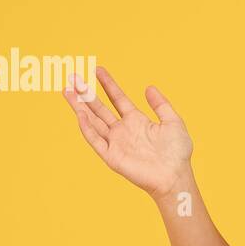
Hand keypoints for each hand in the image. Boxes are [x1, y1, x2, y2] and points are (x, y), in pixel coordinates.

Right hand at [62, 66, 193, 200]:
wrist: (175, 176)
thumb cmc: (177, 153)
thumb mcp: (173, 122)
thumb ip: (160, 104)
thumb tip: (149, 87)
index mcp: (136, 121)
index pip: (117, 98)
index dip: (108, 84)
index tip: (98, 69)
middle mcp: (123, 130)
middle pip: (99, 108)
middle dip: (86, 93)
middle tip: (73, 76)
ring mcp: (115, 143)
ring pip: (92, 121)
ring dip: (79, 106)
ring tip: (67, 90)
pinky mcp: (111, 157)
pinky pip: (95, 140)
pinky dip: (87, 128)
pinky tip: (80, 114)